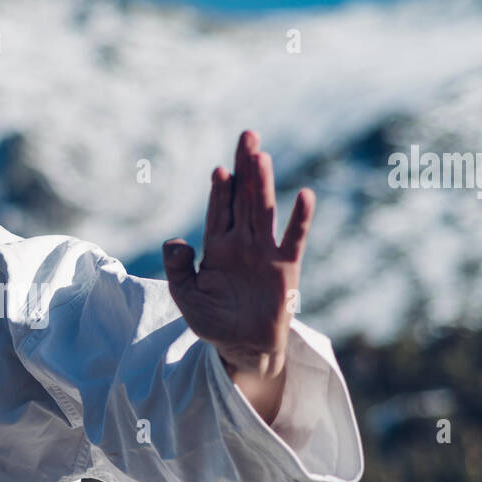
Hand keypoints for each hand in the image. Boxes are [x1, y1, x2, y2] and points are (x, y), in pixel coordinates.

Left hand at [161, 130, 313, 379]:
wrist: (243, 346)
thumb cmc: (213, 320)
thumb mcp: (186, 295)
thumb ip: (177, 268)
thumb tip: (176, 241)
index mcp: (217, 246)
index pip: (219, 209)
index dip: (219, 189)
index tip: (219, 169)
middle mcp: (242, 242)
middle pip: (243, 197)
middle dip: (244, 168)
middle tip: (247, 135)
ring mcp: (265, 251)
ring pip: (264, 210)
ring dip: (263, 183)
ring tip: (262, 156)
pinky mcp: (286, 266)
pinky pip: (294, 238)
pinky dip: (300, 218)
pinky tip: (306, 195)